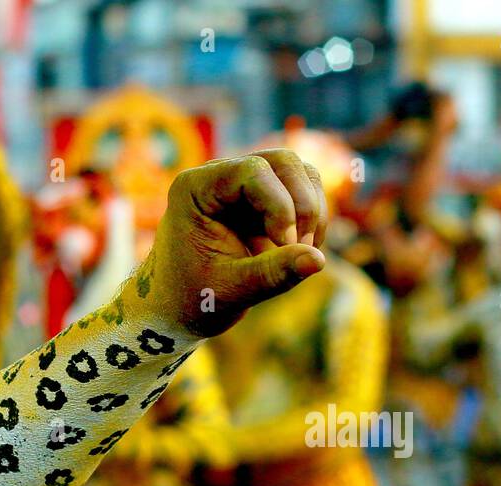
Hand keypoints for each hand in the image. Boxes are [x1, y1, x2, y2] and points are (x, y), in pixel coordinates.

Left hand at [143, 149, 326, 336]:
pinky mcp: (263, 200)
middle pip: (282, 162)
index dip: (280, 205)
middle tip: (304, 249)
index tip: (286, 247)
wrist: (181, 307)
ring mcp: (243, 184)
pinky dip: (313, 218)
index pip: (252, 172)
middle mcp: (219, 176)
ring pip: (298, 172)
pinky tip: (301, 250)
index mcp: (195, 189)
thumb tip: (319, 261)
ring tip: (304, 251)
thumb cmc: (194, 298)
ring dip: (312, 210)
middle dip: (303, 205)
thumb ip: (273, 274)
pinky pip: (303, 192)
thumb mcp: (232, 290)